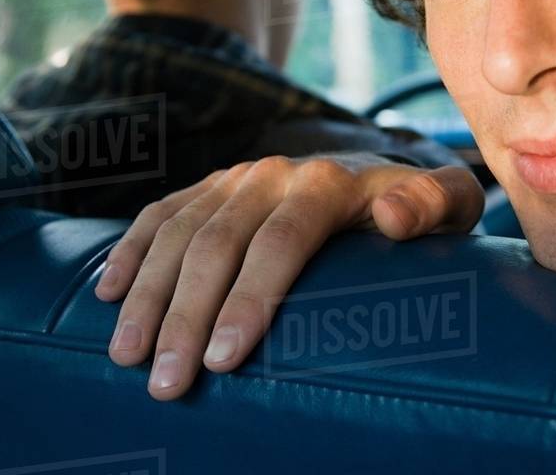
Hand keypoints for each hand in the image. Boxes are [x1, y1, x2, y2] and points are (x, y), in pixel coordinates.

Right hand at [93, 153, 482, 399]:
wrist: (380, 172)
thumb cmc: (418, 213)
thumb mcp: (448, 206)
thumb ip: (435, 204)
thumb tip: (392, 217)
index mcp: (330, 183)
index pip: (282, 242)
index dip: (251, 299)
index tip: (225, 360)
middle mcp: (274, 175)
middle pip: (218, 244)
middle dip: (186, 317)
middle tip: (165, 383)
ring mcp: (235, 179)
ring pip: (178, 233)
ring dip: (146, 295)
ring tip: (126, 356)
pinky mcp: (209, 187)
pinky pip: (159, 213)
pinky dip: (129, 251)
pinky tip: (106, 294)